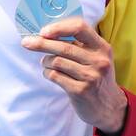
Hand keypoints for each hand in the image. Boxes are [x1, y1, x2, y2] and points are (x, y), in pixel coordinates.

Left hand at [20, 17, 127, 135]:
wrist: (109, 107)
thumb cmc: (97, 77)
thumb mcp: (97, 58)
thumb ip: (80, 45)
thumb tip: (47, 33)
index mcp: (102, 47)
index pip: (80, 27)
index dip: (59, 27)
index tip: (44, 31)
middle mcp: (98, 61)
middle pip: (64, 46)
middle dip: (41, 43)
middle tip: (27, 42)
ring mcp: (90, 76)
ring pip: (57, 61)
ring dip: (46, 61)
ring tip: (46, 63)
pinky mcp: (81, 91)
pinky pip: (55, 76)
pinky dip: (48, 73)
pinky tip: (50, 74)